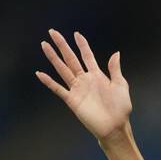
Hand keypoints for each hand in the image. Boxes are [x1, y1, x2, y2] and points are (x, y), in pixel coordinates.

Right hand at [36, 29, 131, 144]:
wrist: (115, 127)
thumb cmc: (120, 108)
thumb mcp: (121, 85)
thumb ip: (115, 69)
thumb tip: (116, 53)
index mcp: (97, 75)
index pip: (87, 56)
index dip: (82, 45)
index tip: (76, 34)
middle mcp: (85, 80)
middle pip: (71, 58)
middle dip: (62, 45)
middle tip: (53, 32)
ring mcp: (77, 89)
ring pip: (62, 69)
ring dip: (53, 57)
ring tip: (44, 45)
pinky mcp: (72, 100)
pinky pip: (58, 89)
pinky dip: (49, 82)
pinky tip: (40, 73)